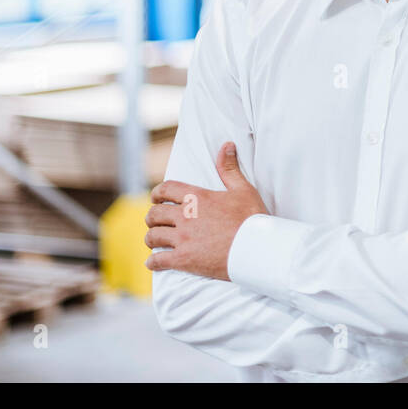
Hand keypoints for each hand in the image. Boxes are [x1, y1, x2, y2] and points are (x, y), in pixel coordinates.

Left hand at [143, 141, 267, 279]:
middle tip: (155, 222)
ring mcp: (183, 239)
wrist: (256, 248)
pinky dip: (153, 262)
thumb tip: (226, 145)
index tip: (156, 198)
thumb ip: (229, 168)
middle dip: (152, 217)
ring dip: (151, 238)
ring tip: (154, 242)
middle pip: (155, 214)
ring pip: (153, 236)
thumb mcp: (243, 189)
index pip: (166, 189)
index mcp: (197, 198)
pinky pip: (158, 260)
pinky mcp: (184, 259)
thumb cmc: (252, 218)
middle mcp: (186, 216)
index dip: (157, 193)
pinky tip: (153, 263)